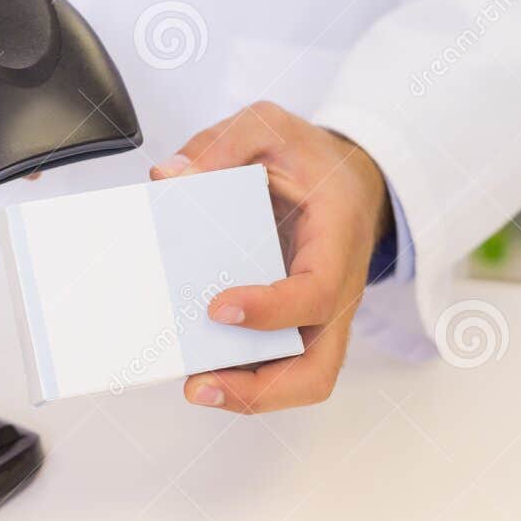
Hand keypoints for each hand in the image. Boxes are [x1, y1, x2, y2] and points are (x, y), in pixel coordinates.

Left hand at [151, 102, 394, 412]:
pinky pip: (275, 364)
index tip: (220, 307)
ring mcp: (317, 316)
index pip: (316, 293)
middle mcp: (334, 292)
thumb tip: (171, 177)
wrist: (349, 179)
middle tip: (201, 384)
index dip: (272, 310)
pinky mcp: (295, 324)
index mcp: (337, 241)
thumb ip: (224, 144)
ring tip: (193, 384)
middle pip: (317, 370)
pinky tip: (198, 362)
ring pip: (298, 379)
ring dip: (245, 393)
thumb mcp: (272, 128)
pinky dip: (239, 374)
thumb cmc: (314, 162)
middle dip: (261, 390)